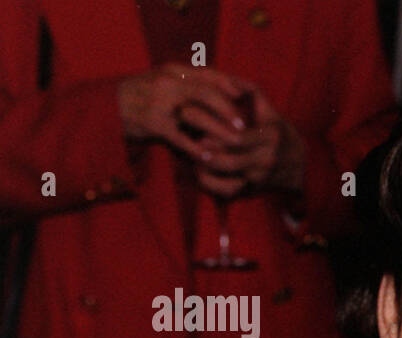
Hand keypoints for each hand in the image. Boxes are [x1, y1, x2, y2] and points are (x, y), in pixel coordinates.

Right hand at [117, 64, 248, 158]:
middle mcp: (168, 82)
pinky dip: (195, 148)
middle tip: (245, 125)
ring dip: (218, 129)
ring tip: (234, 141)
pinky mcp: (153, 123)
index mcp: (174, 71)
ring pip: (196, 114)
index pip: (209, 73)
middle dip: (229, 109)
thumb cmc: (143, 95)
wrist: (109, 105)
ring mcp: (159, 102)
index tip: (248, 96)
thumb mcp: (165, 81)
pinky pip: (179, 138)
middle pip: (206, 92)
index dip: (231, 84)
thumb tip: (224, 89)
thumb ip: (190, 83)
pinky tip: (208, 157)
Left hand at [190, 85, 306, 196]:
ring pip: (225, 175)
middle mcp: (265, 160)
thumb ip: (251, 92)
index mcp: (270, 137)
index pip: (236, 136)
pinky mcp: (252, 190)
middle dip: (202, 147)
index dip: (210, 126)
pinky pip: (226, 191)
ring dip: (204, 163)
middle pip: (229, 158)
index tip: (189, 114)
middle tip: (184, 134)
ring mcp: (258, 178)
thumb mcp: (270, 111)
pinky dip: (209, 182)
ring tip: (191, 150)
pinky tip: (199, 170)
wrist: (300, 166)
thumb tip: (228, 80)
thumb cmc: (279, 132)